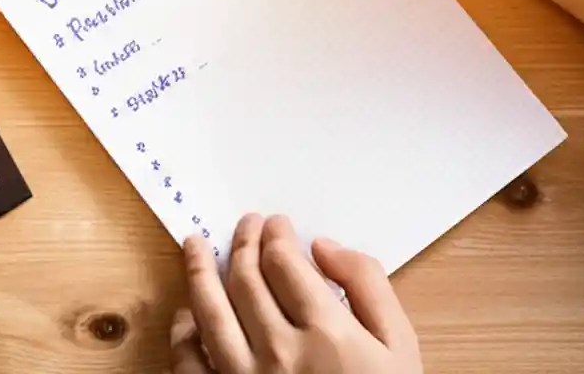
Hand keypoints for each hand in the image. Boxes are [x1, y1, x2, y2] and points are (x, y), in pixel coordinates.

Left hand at [171, 214, 421, 373]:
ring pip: (208, 311)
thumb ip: (369, 286)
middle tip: (244, 225)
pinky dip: (183, 331)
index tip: (276, 224)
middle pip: (246, 279)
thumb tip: (325, 246)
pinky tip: (186, 312)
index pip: (284, 263)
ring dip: (198, 271)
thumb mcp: (400, 346)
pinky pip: (188, 361)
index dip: (276, 235)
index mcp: (327, 333)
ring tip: (195, 245)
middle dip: (243, 243)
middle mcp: (280, 351)